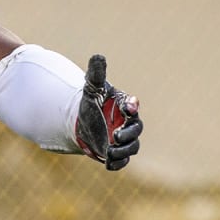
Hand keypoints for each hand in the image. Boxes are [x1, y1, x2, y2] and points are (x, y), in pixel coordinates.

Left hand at [74, 55, 141, 170]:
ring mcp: (124, 140)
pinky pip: (122, 161)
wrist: (83, 121)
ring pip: (131, 148)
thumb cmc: (93, 102)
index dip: (132, 106)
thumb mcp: (92, 88)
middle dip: (129, 134)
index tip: (129, 105)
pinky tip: (108, 163)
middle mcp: (128, 124)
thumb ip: (96, 74)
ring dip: (123, 150)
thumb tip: (97, 56)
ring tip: (110, 151)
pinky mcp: (116, 152)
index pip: (132, 106)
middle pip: (136, 131)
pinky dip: (117, 163)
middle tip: (117, 136)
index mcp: (125, 107)